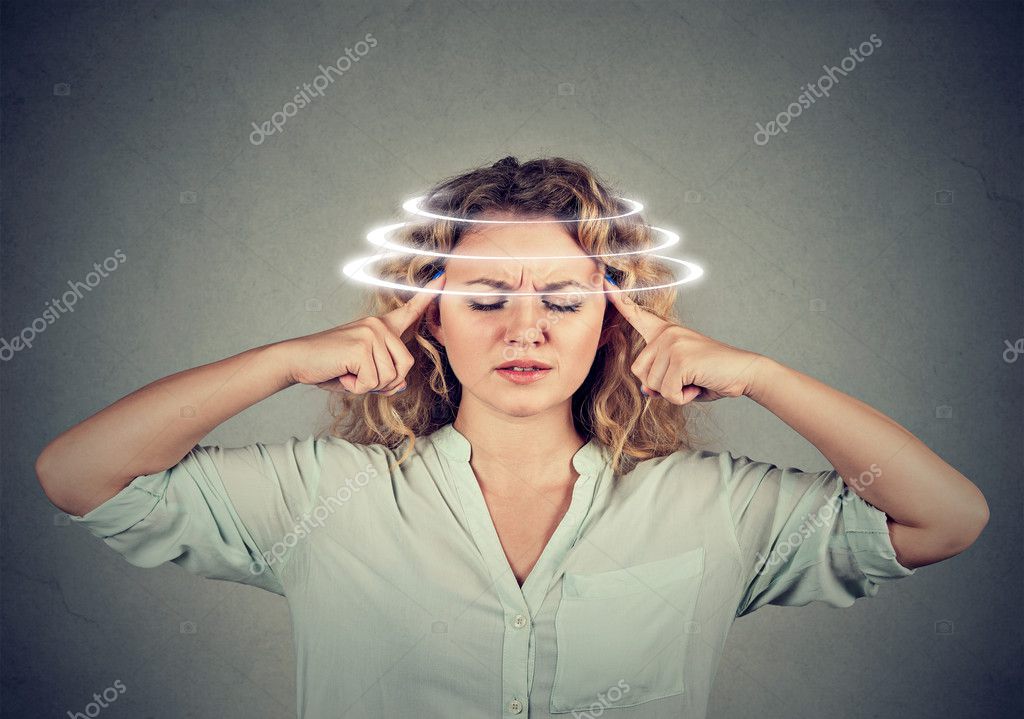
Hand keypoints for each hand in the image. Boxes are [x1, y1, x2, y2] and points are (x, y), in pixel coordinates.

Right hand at [284, 272, 445, 394]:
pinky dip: (357, 387)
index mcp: (380, 326)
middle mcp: (378, 325)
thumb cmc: (330, 366)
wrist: (297, 360)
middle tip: (359, 377)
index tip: (444, 278)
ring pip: (390, 377)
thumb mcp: (363, 372)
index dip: (429, 296)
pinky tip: (343, 374)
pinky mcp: (362, 346)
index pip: (409, 311)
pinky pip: (373, 381)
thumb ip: (386, 376)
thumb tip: (402, 384)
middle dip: (384, 382)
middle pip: (405, 366)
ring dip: (368, 385)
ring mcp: (371, 333)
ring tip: (349, 372)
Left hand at [604, 276, 767, 404]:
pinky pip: (667, 392)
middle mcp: (666, 334)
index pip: (637, 316)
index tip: (604, 283)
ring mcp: (672, 344)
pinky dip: (682, 397)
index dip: (619, 302)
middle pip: (639, 372)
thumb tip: (647, 389)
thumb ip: (660, 380)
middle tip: (686, 380)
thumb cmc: (712, 375)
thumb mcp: (680, 378)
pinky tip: (697, 386)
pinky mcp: (680, 358)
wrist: (744, 372)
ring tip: (694, 381)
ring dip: (673, 392)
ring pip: (652, 384)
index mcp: (666, 332)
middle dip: (660, 386)